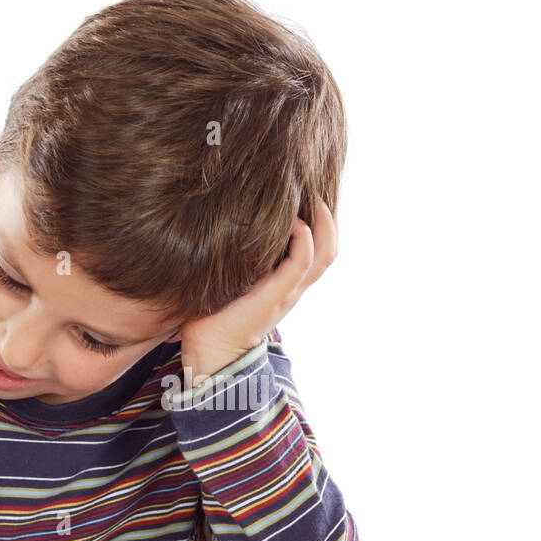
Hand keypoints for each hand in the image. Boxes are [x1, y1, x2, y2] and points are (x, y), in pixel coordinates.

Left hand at [179, 196, 338, 378]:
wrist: (210, 352)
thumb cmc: (214, 315)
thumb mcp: (232, 278)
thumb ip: (238, 257)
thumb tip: (222, 223)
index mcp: (287, 282)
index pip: (318, 248)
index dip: (321, 222)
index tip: (309, 193)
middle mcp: (294, 286)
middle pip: (330, 248)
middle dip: (329, 217)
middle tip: (317, 188)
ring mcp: (289, 291)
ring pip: (325, 253)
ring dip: (323, 223)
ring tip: (314, 198)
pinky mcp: (277, 295)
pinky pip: (302, 263)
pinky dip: (304, 240)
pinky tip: (294, 222)